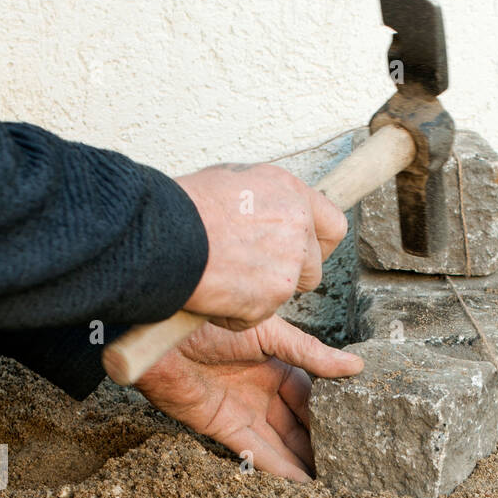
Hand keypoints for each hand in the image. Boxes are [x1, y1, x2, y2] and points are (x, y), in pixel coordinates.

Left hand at [135, 316, 363, 482]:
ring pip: (279, 443)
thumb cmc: (212, 321)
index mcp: (275, 365)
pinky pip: (255, 452)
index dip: (329, 415)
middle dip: (318, 445)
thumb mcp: (272, 334)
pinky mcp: (222, 428)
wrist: (163, 333)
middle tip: (345, 465)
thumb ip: (312, 354)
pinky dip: (277, 468)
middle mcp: (260, 391)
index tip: (353, 434)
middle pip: (296, 424)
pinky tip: (301, 482)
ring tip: (329, 482)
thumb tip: (356, 366)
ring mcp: (242, 411)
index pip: (309, 396)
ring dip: (301, 462)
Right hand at [176, 164, 346, 329]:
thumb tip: (276, 213)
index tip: (304, 251)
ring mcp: (287, 266)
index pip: (333, 226)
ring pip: (287, 294)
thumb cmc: (187, 206)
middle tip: (251, 269)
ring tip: (226, 275)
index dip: (319, 243)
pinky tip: (214, 290)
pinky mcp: (271, 298)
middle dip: (289, 275)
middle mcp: (297, 228)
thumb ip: (268, 201)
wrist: (164, 234)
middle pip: (314, 269)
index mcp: (292, 194)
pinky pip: (258, 316)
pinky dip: (237, 312)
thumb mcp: (235, 181)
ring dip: (263, 294)